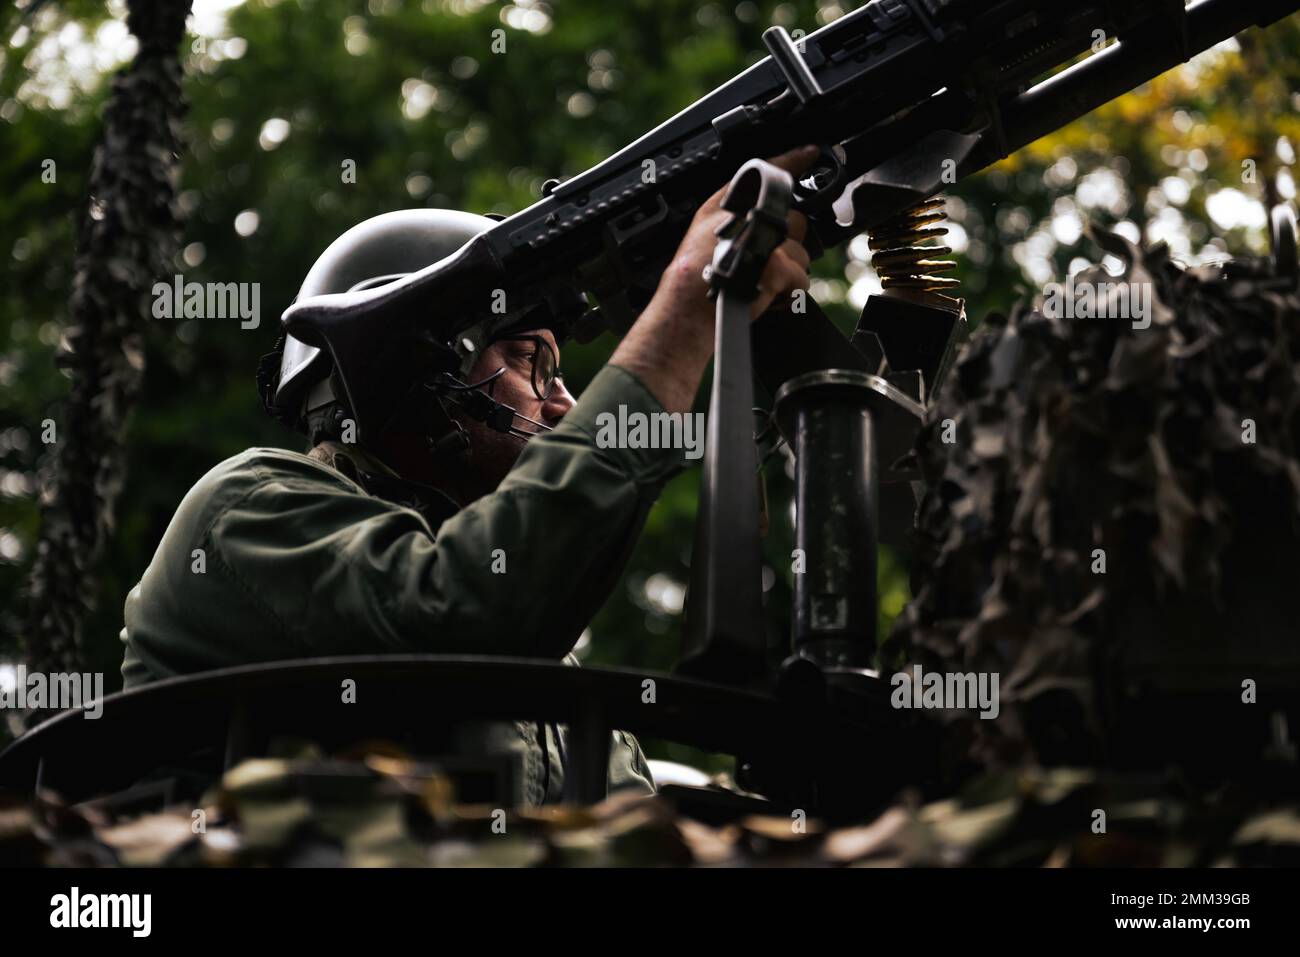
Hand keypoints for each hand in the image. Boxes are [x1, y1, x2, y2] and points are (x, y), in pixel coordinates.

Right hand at [609, 145, 818, 414]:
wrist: (687, 309)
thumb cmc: (692, 277)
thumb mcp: (701, 230)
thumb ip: (730, 213)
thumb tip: (760, 212)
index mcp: (726, 205)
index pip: (766, 173)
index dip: (793, 160)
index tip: (811, 152)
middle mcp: (747, 217)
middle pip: (794, 220)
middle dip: (787, 244)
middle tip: (763, 261)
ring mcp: (764, 241)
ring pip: (800, 253)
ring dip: (788, 270)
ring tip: (760, 281)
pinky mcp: (776, 267)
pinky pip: (800, 278)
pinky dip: (789, 291)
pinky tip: (767, 294)